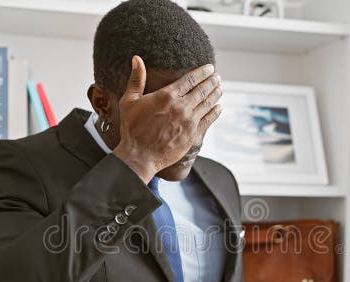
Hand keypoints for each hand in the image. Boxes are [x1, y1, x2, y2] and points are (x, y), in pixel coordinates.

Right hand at [112, 55, 222, 182]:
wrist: (139, 156)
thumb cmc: (131, 129)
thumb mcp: (129, 101)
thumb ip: (136, 79)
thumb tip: (136, 58)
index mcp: (166, 96)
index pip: (190, 79)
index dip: (202, 72)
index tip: (209, 68)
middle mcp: (181, 107)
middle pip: (202, 90)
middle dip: (211, 82)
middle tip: (217, 77)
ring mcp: (189, 122)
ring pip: (207, 104)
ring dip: (215, 94)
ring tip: (220, 88)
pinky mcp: (193, 135)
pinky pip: (208, 120)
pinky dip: (215, 112)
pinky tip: (219, 107)